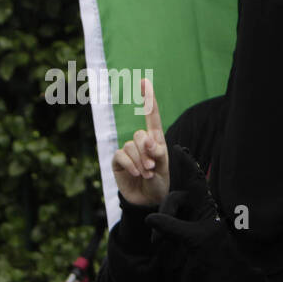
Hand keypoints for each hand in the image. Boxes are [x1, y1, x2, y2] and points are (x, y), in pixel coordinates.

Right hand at [111, 77, 168, 206]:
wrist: (148, 200)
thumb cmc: (159, 182)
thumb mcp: (164, 166)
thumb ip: (158, 151)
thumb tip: (146, 139)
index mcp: (156, 140)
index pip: (151, 116)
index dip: (148, 99)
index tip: (144, 81)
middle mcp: (141, 142)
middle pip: (141, 134)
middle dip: (148, 151)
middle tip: (152, 168)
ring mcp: (128, 150)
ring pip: (131, 146)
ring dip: (140, 162)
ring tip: (146, 174)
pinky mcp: (118, 160)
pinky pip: (121, 155)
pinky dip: (130, 165)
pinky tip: (136, 174)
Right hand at [144, 146, 222, 249]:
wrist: (216, 268)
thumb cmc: (211, 251)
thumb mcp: (192, 238)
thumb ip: (172, 227)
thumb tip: (149, 219)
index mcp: (205, 204)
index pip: (195, 180)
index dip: (187, 164)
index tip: (178, 149)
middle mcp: (197, 206)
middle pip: (173, 198)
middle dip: (165, 213)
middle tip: (158, 235)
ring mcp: (188, 215)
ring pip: (168, 210)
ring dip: (163, 226)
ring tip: (158, 243)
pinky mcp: (181, 224)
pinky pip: (167, 220)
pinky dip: (162, 230)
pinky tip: (159, 241)